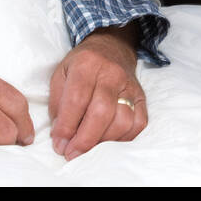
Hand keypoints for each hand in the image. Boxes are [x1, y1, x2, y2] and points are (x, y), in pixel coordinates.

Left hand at [49, 26, 147, 160]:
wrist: (111, 47)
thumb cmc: (82, 64)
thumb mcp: (61, 73)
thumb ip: (58, 104)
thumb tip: (60, 137)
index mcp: (87, 64)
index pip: (77, 100)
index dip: (67, 126)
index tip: (59, 144)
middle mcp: (111, 74)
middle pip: (101, 112)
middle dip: (84, 140)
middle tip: (71, 154)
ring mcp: (130, 86)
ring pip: (122, 121)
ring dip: (103, 142)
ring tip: (88, 149)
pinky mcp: (142, 98)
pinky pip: (138, 124)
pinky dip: (123, 140)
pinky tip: (108, 142)